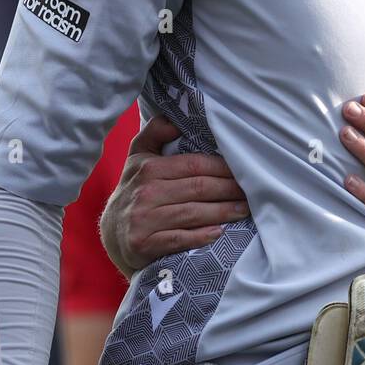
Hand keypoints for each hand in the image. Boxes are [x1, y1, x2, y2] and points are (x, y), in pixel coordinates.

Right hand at [99, 115, 248, 277]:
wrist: (112, 234)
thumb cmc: (135, 191)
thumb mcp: (138, 158)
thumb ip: (154, 134)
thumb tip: (173, 119)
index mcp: (148, 168)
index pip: (195, 165)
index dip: (223, 168)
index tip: (243, 171)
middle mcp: (145, 192)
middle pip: (199, 188)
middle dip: (230, 189)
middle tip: (251, 191)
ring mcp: (144, 220)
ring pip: (193, 213)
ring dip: (224, 212)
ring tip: (244, 210)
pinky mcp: (144, 244)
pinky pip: (180, 239)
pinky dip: (202, 235)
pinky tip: (220, 232)